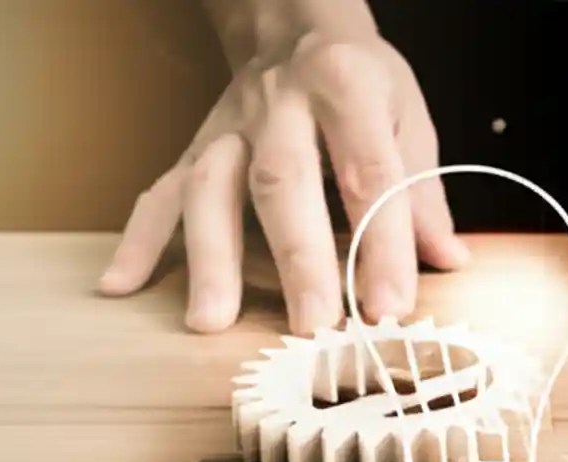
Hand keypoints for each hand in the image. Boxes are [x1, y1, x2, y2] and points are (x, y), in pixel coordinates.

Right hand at [98, 28, 466, 334]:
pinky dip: (138, 238)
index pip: (368, 172)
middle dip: (297, 258)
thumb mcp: (408, 117)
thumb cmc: (360, 83)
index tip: (390, 307)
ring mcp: (228, 125)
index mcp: (347, 87)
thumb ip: (423, 193)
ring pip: (211, 186)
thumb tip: (447, 262)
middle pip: (282, 181)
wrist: (295, 27)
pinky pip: (160, 189)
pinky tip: (120, 285)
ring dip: (209, 256)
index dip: (381, 244)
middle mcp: (280, 102)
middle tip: (311, 326)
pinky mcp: (194, 146)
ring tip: (211, 322)